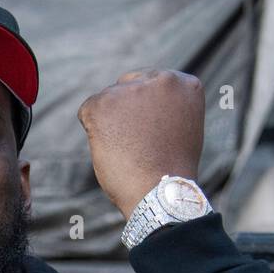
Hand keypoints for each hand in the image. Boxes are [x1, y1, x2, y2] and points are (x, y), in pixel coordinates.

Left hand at [76, 69, 204, 219]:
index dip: (146, 113)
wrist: (158, 193)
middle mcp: (162, 79)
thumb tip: (141, 101)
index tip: (152, 135)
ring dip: (111, 124)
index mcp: (184, 85)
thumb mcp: (181, 128)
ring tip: (129, 150)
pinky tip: (112, 149)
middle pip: (128, 86)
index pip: (151, 84)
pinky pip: (88, 112)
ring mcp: (133, 89)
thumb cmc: (169, 171)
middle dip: (126, 112)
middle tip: (137, 145)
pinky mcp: (104, 102)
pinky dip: (93, 132)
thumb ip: (166, 107)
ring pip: (108, 100)